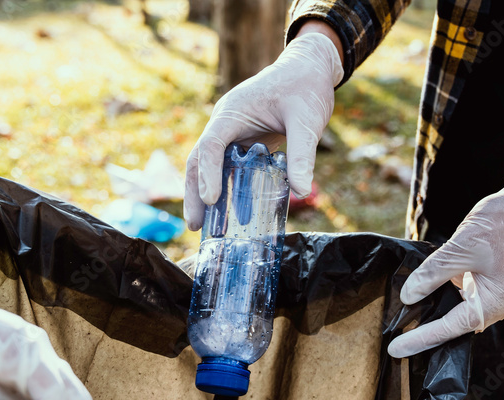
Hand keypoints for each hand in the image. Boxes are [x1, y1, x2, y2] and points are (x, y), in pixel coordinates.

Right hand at [183, 30, 343, 228]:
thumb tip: (300, 191)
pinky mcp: (241, 141)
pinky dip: (223, 188)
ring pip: (208, 166)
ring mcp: (230, 132)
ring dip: (204, 194)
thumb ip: (303, 155)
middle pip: (199, 159)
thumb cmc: (306, 88)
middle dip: (194, 192)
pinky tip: (228, 212)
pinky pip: (226, 167)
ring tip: (204, 226)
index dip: (208, 174)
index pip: (211, 145)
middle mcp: (224, 122)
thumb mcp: (308, 121)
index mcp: (233, 111)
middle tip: (195, 225)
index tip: (211, 200)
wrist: (308, 68)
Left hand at [388, 174, 503, 357]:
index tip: (396, 349)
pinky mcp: (494, 284)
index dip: (421, 339)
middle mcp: (500, 305)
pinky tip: (425, 295)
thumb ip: (432, 274)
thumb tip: (408, 296)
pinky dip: (446, 297)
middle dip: (427, 331)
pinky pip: (466, 297)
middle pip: (456, 325)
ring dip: (436, 313)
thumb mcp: (462, 247)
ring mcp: (499, 295)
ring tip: (405, 321)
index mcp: (496, 302)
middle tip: (395, 340)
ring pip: (460, 311)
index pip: (451, 327)